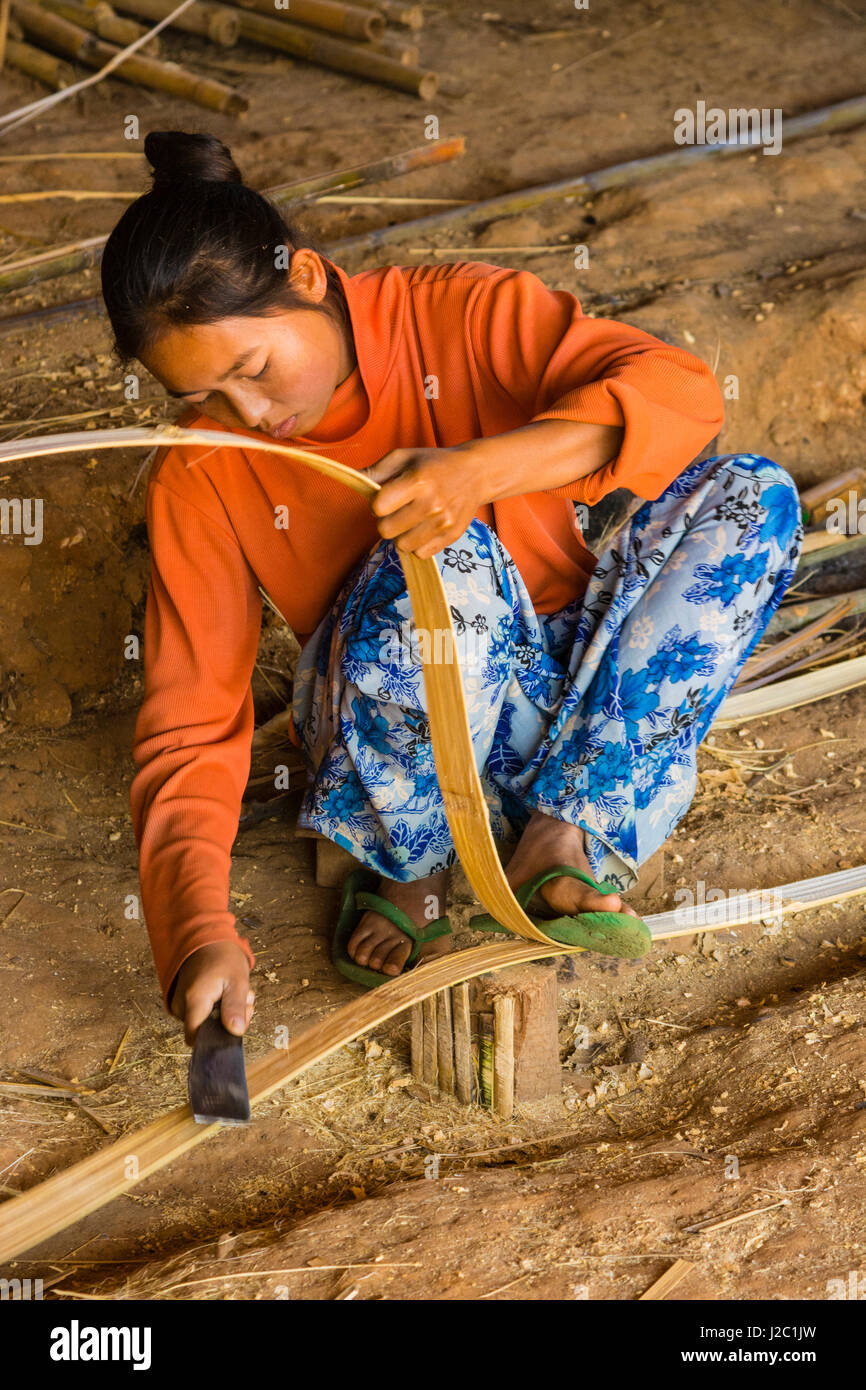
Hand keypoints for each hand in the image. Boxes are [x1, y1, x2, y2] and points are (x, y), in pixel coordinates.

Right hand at [169, 941, 254, 1045]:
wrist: (207, 937)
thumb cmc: (222, 956)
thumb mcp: (237, 980)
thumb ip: (235, 1007)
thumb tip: (235, 1032)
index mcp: (194, 1001)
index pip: (196, 1038)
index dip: (216, 1038)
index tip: (233, 1025)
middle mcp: (182, 1005)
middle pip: (206, 1030)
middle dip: (230, 1020)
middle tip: (243, 1000)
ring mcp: (181, 1003)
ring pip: (207, 1022)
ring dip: (226, 1011)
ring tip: (233, 991)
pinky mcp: (184, 1000)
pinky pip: (202, 1013)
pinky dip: (217, 1006)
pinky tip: (224, 991)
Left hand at [367, 445, 484, 557]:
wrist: (475, 473)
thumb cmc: (433, 463)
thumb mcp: (404, 457)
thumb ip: (376, 471)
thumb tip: (351, 479)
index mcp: (417, 481)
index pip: (378, 507)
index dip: (378, 504)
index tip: (387, 497)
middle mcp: (431, 504)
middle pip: (385, 531)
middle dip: (387, 521)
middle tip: (398, 510)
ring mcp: (443, 522)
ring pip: (401, 546)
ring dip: (401, 535)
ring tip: (411, 519)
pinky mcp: (451, 536)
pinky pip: (420, 553)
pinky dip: (418, 544)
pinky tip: (424, 527)